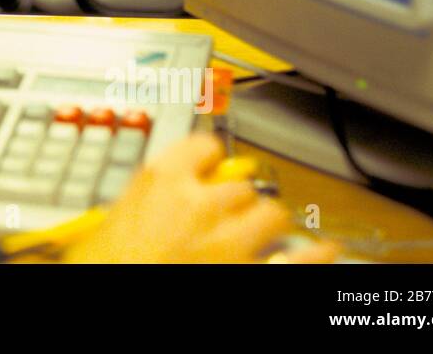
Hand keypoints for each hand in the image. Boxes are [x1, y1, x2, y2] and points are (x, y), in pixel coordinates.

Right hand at [63, 133, 340, 262]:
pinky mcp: (246, 273)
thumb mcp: (115, 214)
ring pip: (269, 212)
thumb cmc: (107, 262)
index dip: (209, 156)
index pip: (204, 146)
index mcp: (161, 180)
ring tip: (261, 227)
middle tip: (225, 210)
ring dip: (265, 220)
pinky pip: (296, 259)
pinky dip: (315, 254)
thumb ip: (149, 193)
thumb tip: (169, 183)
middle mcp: (199, 204)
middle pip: (239, 182)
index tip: (210, 162)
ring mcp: (227, 242)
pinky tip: (325, 249)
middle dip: (235, 197)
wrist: (110, 287)